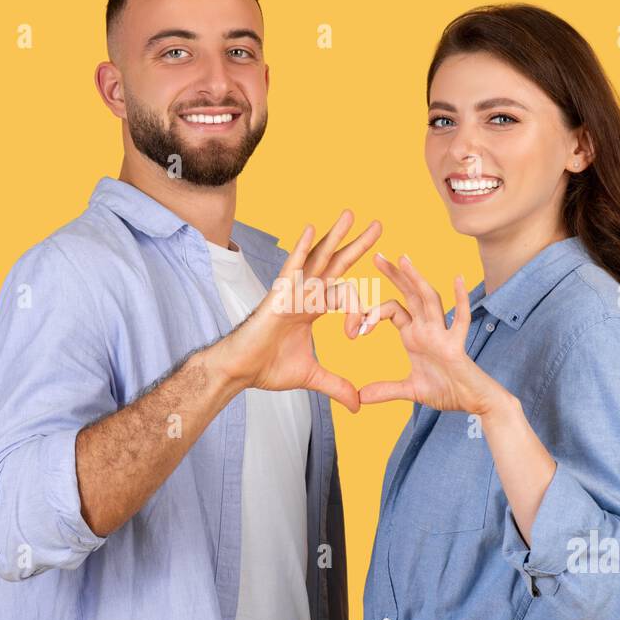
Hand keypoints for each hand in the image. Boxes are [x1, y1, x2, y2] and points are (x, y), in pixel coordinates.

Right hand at [211, 210, 380, 412]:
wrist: (241, 370)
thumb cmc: (267, 367)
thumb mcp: (312, 377)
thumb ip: (337, 386)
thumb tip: (358, 405)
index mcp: (313, 308)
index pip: (346, 294)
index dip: (359, 312)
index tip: (358, 334)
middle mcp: (305, 293)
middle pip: (337, 264)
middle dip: (358, 245)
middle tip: (379, 225)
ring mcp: (292, 291)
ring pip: (318, 259)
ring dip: (335, 236)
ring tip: (352, 214)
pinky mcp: (278, 295)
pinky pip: (292, 268)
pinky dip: (301, 249)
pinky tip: (311, 229)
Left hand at [356, 253, 505, 415]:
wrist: (473, 402)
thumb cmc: (447, 390)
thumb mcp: (411, 390)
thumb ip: (386, 390)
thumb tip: (360, 397)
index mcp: (415, 335)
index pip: (392, 310)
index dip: (372, 315)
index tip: (356, 330)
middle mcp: (428, 328)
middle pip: (410, 294)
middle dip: (394, 275)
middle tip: (376, 256)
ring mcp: (442, 334)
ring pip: (430, 300)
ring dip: (417, 280)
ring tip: (404, 259)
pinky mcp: (456, 346)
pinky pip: (460, 320)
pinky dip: (460, 300)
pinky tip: (458, 279)